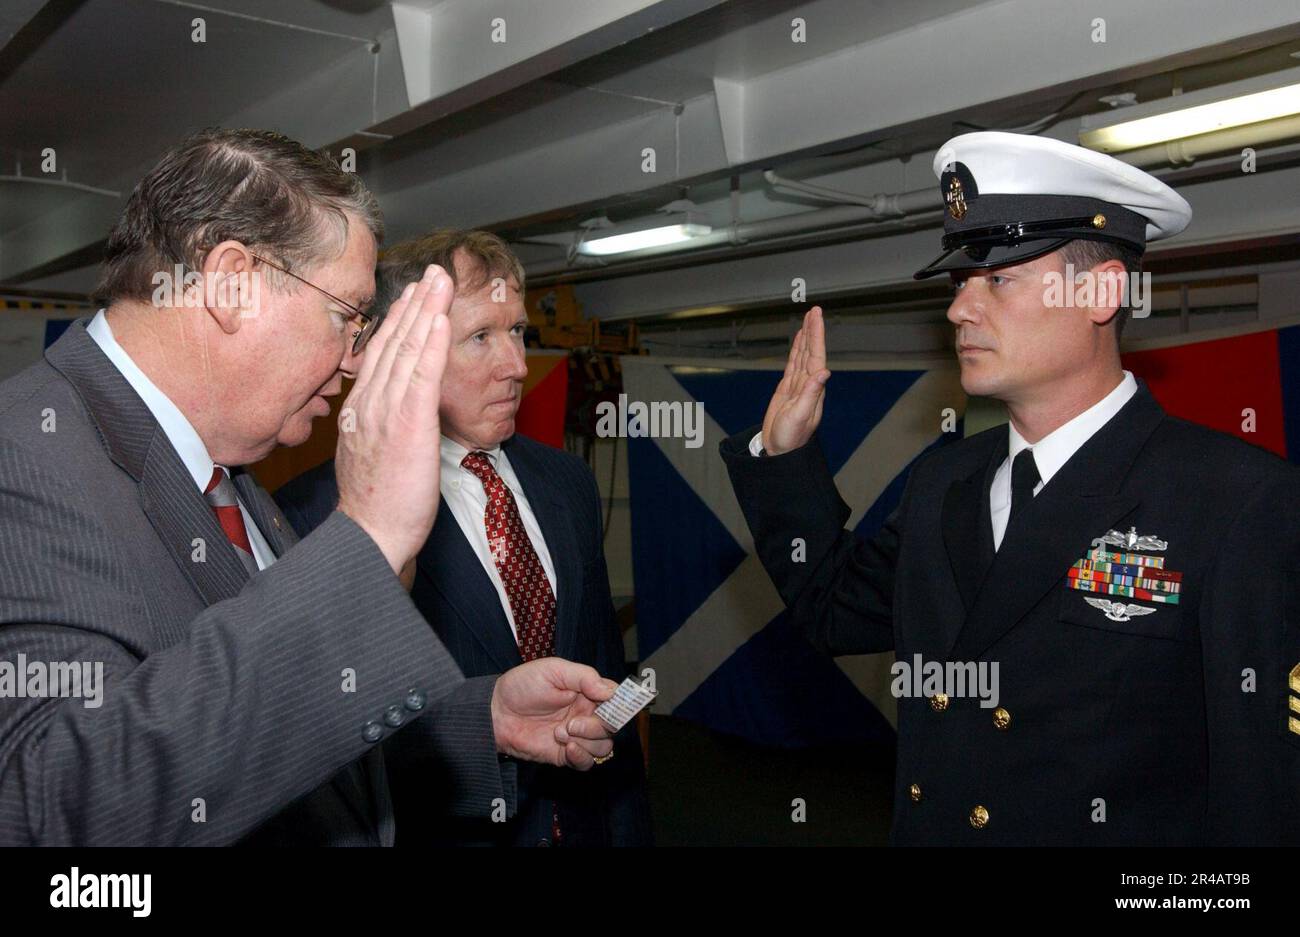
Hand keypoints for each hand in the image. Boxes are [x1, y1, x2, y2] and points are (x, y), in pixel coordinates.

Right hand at [335, 265, 452, 574]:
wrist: (369, 535)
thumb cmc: (376, 505)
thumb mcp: (369, 454)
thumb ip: (378, 426)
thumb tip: (388, 413)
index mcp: (360, 410)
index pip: (380, 355)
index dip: (398, 321)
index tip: (411, 296)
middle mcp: (369, 404)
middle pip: (393, 343)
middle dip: (414, 304)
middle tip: (430, 273)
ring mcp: (386, 412)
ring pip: (408, 351)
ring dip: (425, 311)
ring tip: (439, 281)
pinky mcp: (408, 424)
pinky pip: (422, 376)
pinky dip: (431, 344)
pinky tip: (440, 320)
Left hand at [490, 658, 617, 769]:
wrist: (496, 712)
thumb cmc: (522, 686)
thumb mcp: (554, 670)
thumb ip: (584, 677)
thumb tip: (611, 691)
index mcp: (587, 692)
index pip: (617, 700)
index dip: (620, 703)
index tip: (610, 704)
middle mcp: (586, 714)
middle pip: (613, 726)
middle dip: (597, 726)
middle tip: (573, 722)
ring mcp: (577, 736)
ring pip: (604, 746)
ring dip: (587, 740)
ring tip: (561, 732)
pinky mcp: (566, 754)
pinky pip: (587, 762)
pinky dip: (582, 756)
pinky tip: (566, 746)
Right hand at [761, 306, 830, 455]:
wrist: (779, 450)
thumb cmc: (790, 437)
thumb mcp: (800, 416)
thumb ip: (811, 394)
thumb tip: (823, 372)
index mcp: (813, 387)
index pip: (816, 355)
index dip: (816, 335)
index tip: (816, 316)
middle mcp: (808, 383)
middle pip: (811, 351)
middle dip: (813, 330)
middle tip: (814, 310)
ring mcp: (798, 385)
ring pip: (802, 354)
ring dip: (806, 337)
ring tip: (808, 319)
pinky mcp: (787, 389)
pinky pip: (793, 364)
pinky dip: (796, 350)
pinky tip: (798, 341)